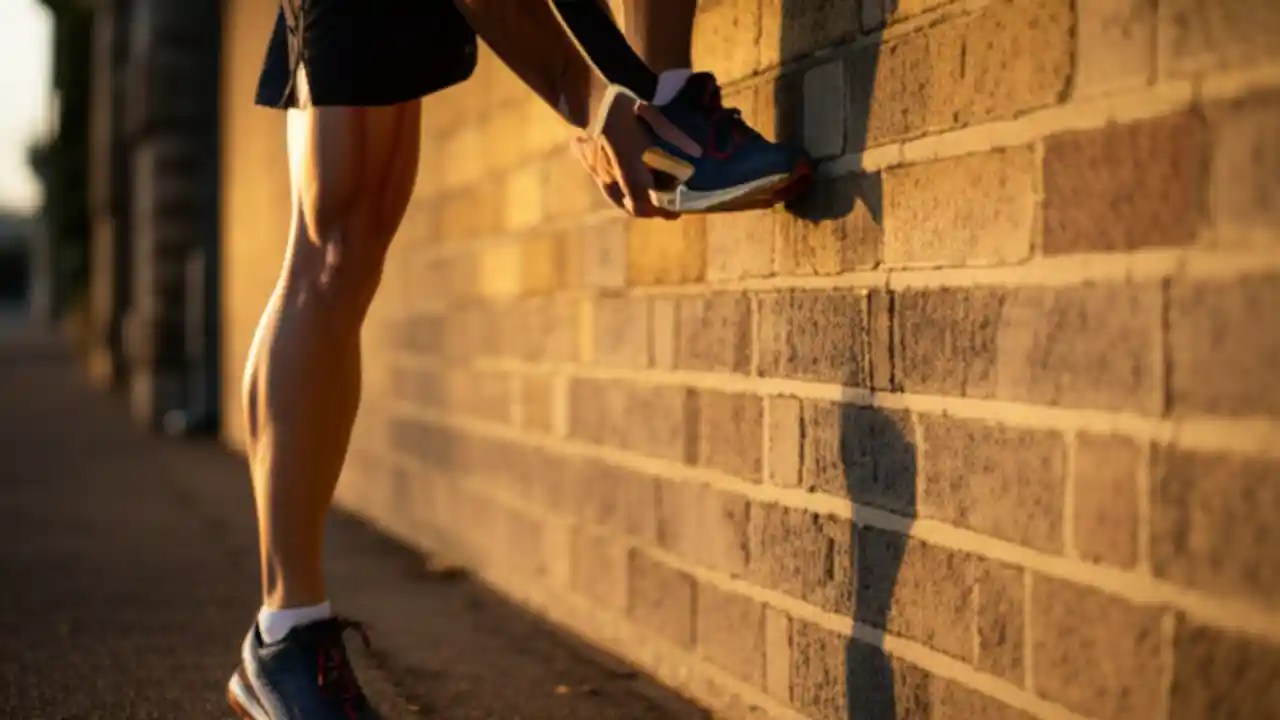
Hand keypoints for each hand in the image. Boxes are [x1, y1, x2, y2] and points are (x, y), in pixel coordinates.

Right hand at [572, 87, 700, 218]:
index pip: (643, 198)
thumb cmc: (620, 104)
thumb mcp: (650, 112)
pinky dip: (622, 197)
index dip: (660, 210)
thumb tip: (697, 152)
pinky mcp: (591, 169)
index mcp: (626, 160)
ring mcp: (598, 174)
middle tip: (667, 209)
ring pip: (618, 201)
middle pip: (631, 206)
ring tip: (651, 201)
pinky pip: (609, 191)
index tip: (676, 212)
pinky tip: (630, 190)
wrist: (586, 98)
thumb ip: (672, 133)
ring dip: (637, 205)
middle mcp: (611, 173)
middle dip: (651, 211)